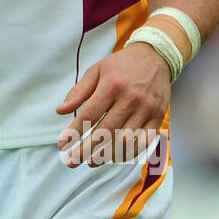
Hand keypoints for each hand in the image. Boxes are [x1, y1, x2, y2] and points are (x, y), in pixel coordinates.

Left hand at [56, 44, 170, 166]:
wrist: (155, 57)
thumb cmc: (121, 65)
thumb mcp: (96, 71)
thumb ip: (78, 92)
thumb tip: (60, 111)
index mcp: (111, 85)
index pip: (89, 116)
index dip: (74, 133)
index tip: (62, 145)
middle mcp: (130, 98)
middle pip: (106, 132)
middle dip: (87, 150)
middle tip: (72, 162)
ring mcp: (146, 109)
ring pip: (125, 140)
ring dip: (107, 155)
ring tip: (92, 162)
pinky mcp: (158, 116)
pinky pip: (144, 141)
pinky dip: (129, 153)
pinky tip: (117, 157)